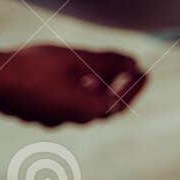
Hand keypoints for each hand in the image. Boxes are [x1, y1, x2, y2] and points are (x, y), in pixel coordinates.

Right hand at [0, 45, 146, 125]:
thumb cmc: (36, 67)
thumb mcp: (79, 58)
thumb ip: (110, 61)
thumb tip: (134, 62)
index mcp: (88, 111)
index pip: (122, 101)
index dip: (135, 85)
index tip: (145, 71)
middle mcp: (71, 121)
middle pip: (103, 105)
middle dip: (116, 86)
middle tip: (127, 71)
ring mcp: (50, 119)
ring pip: (81, 104)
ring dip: (94, 87)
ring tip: (99, 70)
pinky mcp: (35, 113)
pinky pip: (63, 103)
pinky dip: (74, 89)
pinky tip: (69, 75)